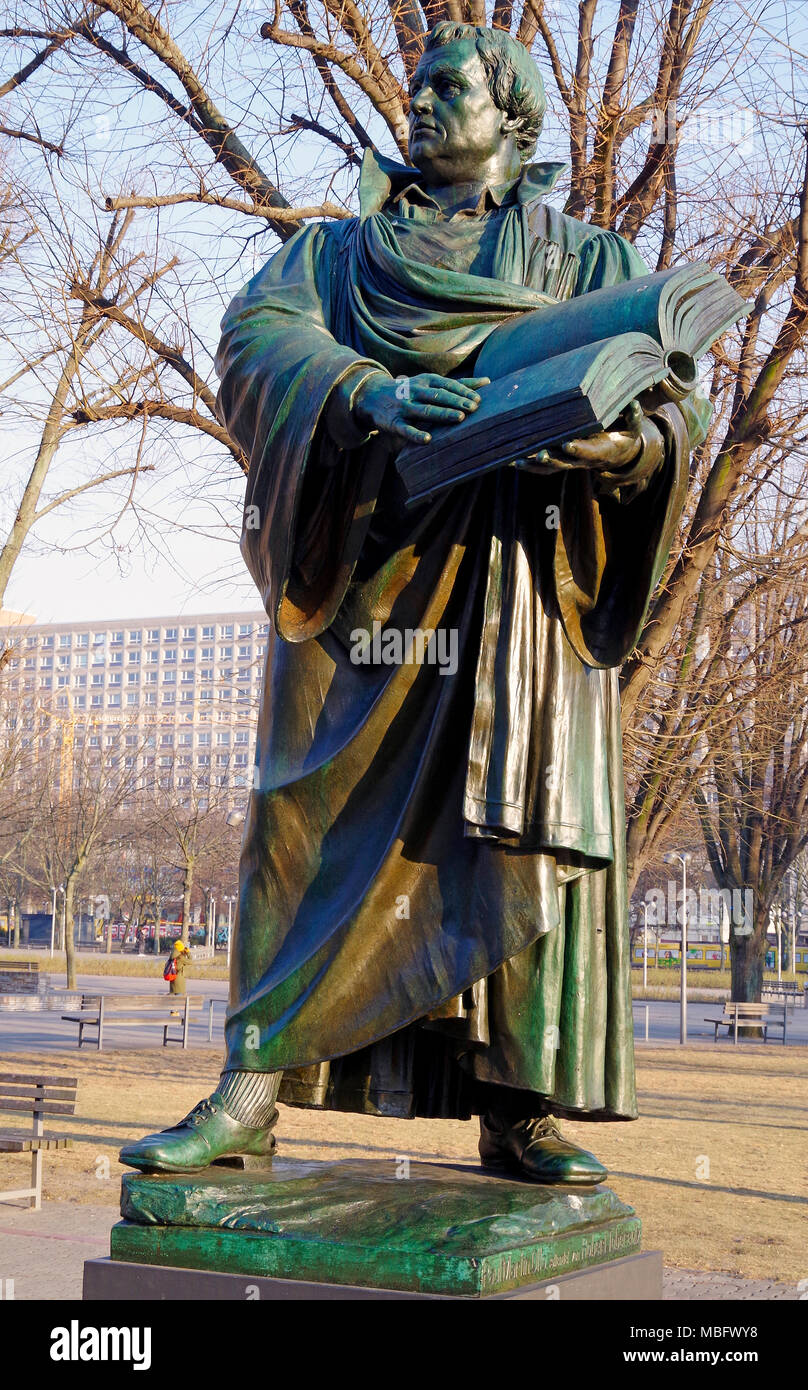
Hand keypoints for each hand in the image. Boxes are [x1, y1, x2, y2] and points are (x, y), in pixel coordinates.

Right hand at [353, 371, 489, 445]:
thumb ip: (458, 384)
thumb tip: (488, 381)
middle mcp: (415, 391)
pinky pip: (405, 429)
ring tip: (458, 419)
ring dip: (441, 414)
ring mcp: (404, 406)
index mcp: (427, 381)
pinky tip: (428, 440)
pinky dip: (416, 434)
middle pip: (438, 396)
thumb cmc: (411, 390)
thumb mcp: (431, 383)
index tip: (478, 400)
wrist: (373, 395)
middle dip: (456, 401)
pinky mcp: (393, 421)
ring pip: (424, 410)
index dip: (462, 391)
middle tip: (473, 409)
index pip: (447, 385)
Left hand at [524, 399, 647, 471]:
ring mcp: (570, 462)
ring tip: (517, 461)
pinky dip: (529, 465)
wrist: (617, 453)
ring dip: (534, 465)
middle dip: (553, 459)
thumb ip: (633, 417)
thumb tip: (633, 404)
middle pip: (565, 463)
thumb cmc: (624, 436)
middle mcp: (583, 460)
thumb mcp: (633, 428)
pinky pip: (543, 467)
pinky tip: (513, 460)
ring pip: (550, 468)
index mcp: (600, 451)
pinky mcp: (561, 461)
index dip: (578, 450)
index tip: (568, 445)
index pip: (588, 452)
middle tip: (541, 454)